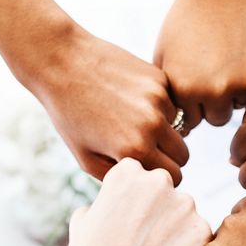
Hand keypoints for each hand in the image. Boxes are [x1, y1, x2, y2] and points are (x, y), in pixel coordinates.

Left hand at [9, 19, 189, 184]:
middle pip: (183, 155)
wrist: (62, 63)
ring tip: (133, 121)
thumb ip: (118, 176)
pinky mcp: (158, 78)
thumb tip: (143, 182)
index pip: (173, 176)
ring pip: (179, 127)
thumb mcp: (85, 158)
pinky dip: (159, 106)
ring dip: (164, 129)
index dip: (163, 177)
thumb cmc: (69, 114)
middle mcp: (152, 125)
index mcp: (135, 149)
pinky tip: (132, 99)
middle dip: (169, 157)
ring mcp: (158, 99)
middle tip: (148, 150)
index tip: (149, 170)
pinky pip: (171, 102)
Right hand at [65, 158, 210, 245]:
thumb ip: (106, 199)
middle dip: (157, 209)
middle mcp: (159, 181)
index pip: (139, 175)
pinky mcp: (201, 231)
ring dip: (174, 227)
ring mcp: (184, 205)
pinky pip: (197, 234)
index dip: (133, 200)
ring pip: (183, 212)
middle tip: (142, 239)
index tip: (126, 221)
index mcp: (128, 172)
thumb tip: (117, 199)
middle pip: (164, 189)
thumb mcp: (84, 218)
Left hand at [155, 0, 245, 129]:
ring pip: (238, 106)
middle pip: (215, 119)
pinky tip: (242, 57)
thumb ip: (170, 92)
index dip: (189, 106)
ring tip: (226, 64)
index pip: (188, 121)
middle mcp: (216, 91)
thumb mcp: (165, 55)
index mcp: (186, 88)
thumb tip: (176, 125)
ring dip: (233, 93)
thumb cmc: (188, 18)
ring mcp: (244, 81)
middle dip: (212, 103)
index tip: (191, 89)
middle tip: (211, 75)